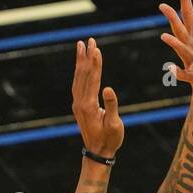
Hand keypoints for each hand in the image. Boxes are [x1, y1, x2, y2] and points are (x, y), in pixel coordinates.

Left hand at [71, 38, 123, 157]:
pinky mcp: (78, 106)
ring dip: (80, 61)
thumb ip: (111, 106)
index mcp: (89, 105)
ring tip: (81, 45)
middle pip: (83, 74)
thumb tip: (108, 89)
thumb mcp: (114, 124)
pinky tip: (80, 65)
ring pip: (78, 77)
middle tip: (89, 40)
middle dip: (87, 56)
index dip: (95, 63)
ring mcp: (77, 104)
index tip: (96, 48)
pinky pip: (77, 84)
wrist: (98, 153)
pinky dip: (79, 71)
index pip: (93, 79)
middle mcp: (80, 102)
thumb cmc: (110, 140)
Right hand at [159, 0, 192, 107]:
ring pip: (181, 51)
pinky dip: (177, 73)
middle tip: (162, 6)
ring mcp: (190, 62)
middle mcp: (190, 47)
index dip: (185, 0)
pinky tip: (170, 69)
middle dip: (172, 19)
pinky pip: (184, 74)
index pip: (189, 15)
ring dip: (173, 44)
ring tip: (164, 37)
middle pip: (180, 30)